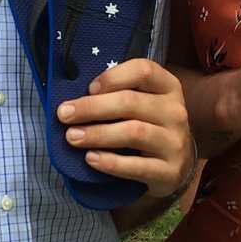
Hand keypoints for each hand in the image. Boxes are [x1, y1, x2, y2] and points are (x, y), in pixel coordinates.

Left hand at [56, 58, 193, 198]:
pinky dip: (111, 163)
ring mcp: (175, 142)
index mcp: (168, 87)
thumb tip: (76, 98)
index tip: (89, 88)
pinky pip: (137, 166)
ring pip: (133, 132)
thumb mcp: (144, 102)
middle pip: (130, 102)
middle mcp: (175, 112)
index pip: (143, 71)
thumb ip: (119, 93)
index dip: (112, 77)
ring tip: (72, 137)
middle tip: (64, 115)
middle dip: (92, 108)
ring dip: (98, 134)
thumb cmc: (150, 125)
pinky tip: (91, 158)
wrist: (176, 164)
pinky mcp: (170, 171)